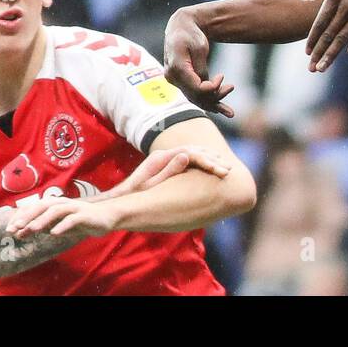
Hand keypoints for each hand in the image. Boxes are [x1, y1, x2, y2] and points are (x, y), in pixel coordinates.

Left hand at [8, 197, 121, 239]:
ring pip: (56, 211)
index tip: (9, 228)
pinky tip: (54, 233)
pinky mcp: (85, 215)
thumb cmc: (80, 221)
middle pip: (43, 206)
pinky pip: (73, 220)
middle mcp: (63, 203)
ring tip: (32, 229)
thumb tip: (21, 232)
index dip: (21, 216)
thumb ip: (43, 226)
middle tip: (16, 228)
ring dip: (43, 220)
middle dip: (28, 216)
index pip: (35, 207)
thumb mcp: (58, 225)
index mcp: (55, 205)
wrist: (107, 218)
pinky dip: (63, 226)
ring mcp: (75, 208)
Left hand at [103, 145, 230, 199]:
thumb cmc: (133, 195)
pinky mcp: (169, 165)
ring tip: (226, 168)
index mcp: (160, 158)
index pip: (189, 153)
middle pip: (194, 150)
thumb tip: (186, 156)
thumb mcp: (148, 186)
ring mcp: (167, 158)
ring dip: (210, 160)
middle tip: (227, 170)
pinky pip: (190, 160)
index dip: (206, 160)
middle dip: (212, 160)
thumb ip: (168, 171)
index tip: (218, 169)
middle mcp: (165, 155)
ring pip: (193, 153)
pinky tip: (213, 169)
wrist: (120, 195)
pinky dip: (203, 163)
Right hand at [164, 7, 235, 116]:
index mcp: (176, 68)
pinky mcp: (180, 81)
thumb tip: (207, 86)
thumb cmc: (191, 34)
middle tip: (231, 87)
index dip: (212, 88)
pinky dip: (207, 101)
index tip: (222, 76)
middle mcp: (172, 77)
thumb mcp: (199, 47)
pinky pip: (193, 94)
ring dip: (213, 103)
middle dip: (215, 97)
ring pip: (194, 98)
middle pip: (195, 96)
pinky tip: (220, 110)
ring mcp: (175, 80)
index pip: (196, 87)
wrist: (180, 27)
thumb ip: (201, 67)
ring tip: (230, 112)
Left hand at [305, 0, 347, 71]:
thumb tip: (324, 18)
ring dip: (331, 53)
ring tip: (321, 67)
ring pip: (343, 36)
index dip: (313, 38)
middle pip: (329, 32)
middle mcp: (346, 3)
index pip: (320, 22)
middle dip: (318, 51)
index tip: (307, 52)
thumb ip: (335, 1)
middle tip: (310, 67)